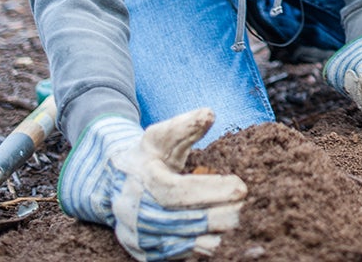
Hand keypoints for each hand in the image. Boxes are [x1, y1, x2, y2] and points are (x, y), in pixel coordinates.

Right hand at [57, 108, 246, 261]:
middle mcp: (136, 215)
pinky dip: (207, 248)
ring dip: (219, 235)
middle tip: (249, 208)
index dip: (210, 190)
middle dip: (222, 216)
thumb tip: (208, 114)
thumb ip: (184, 126)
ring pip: (187, 245)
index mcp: (141, 182)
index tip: (241, 187)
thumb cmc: (146, 157)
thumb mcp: (159, 137)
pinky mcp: (147, 255)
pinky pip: (183, 256)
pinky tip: (229, 237)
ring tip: (245, 223)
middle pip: (185, 222)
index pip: (177, 192)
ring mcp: (140, 238)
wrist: (112, 185)